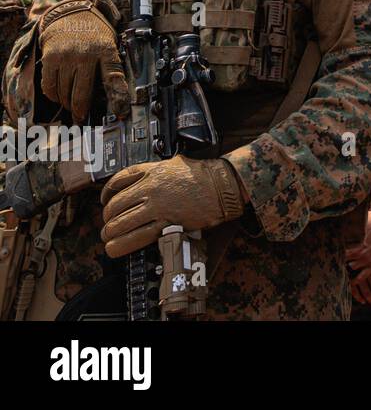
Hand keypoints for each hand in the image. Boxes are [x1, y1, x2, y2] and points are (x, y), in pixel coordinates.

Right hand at [38, 0, 127, 121]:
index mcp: (106, 52)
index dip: (118, 99)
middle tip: (81, 117)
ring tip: (71, 104)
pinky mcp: (50, 58)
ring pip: (65, 92)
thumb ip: (111, 67)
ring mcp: (67, 57)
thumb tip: (116, 96)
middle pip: (83, 93)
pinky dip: (53, 95)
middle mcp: (86, 55)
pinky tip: (58, 95)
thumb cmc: (94, 34)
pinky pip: (49, 86)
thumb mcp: (110, 46)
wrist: (71, 13)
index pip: (114, 79)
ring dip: (67, 103)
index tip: (121, 113)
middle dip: (81, 111)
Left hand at [100, 156, 244, 257]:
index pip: (117, 182)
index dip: (106, 193)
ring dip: (111, 233)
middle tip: (108, 225)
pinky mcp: (167, 224)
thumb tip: (140, 182)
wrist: (222, 186)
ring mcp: (158, 207)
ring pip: (121, 223)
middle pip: (115, 206)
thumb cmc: (203, 175)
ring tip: (109, 239)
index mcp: (152, 172)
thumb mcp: (174, 164)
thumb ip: (154, 172)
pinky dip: (122, 245)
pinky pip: (137, 237)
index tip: (105, 200)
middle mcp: (151, 188)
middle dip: (107, 219)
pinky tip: (116, 248)